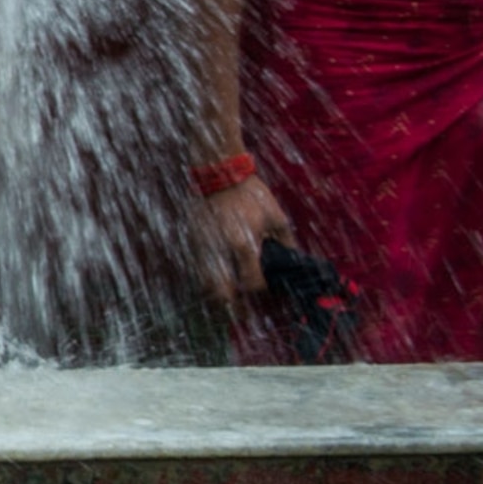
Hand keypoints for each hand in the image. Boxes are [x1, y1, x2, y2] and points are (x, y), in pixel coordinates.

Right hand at [191, 172, 292, 299]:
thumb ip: (285, 242)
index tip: (266, 286)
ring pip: (204, 284)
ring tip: (228, 296)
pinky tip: (216, 276)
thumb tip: (291, 260)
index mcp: (244, 244)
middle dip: (232, 304)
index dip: (260, 289)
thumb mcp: (276, 216)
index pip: (252, 282)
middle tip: (242, 310)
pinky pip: (197, 268)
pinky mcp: (191, 240)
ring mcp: (202, 246)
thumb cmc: (251, 194)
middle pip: (221, 293)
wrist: (220, 173)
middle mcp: (220, 250)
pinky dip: (207, 277)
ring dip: (218, 292)